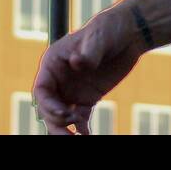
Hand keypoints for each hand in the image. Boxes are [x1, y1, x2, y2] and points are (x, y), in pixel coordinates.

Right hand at [31, 6, 143, 133]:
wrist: (130, 33)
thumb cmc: (109, 29)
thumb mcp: (98, 38)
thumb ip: (88, 53)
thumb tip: (78, 63)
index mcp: (53, 62)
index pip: (41, 90)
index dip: (48, 105)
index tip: (65, 113)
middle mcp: (59, 79)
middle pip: (48, 108)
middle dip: (56, 123)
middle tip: (71, 133)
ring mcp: (72, 90)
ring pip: (61, 116)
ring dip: (65, 130)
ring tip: (76, 140)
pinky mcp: (88, 97)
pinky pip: (80, 119)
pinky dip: (81, 130)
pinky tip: (87, 136)